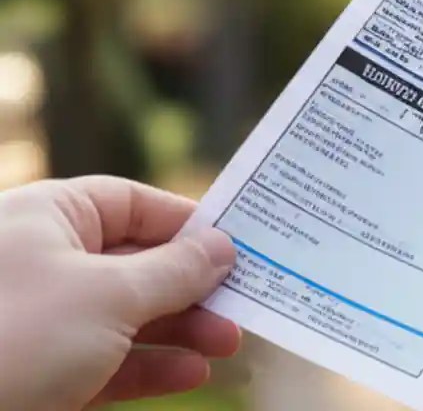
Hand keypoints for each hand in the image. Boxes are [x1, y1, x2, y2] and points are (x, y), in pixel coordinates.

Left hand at [0, 176, 238, 409]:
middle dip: (192, 287)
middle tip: (242, 306)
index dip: (189, 224)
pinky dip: (148, 366)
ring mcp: (38, 320)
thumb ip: (175, 270)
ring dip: (180, 330)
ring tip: (226, 345)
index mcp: (48, 218)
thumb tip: (221, 247)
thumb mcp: (110, 296)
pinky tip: (190, 374)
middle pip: (136, 262)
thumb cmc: (15, 336)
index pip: (133, 205)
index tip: (240, 247)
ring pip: (124, 315)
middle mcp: (41, 261)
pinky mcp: (37, 373)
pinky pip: (104, 360)